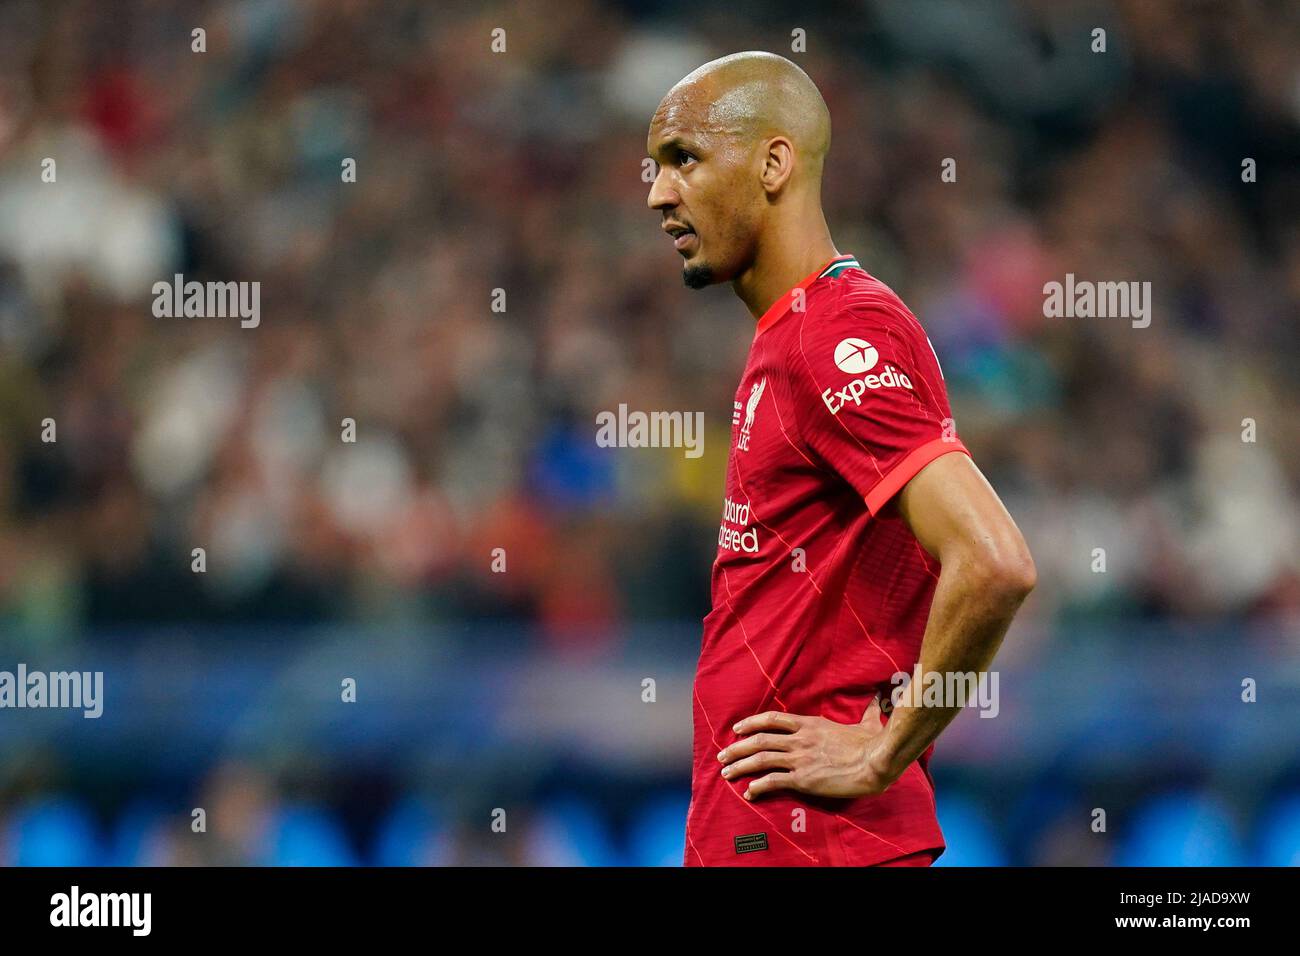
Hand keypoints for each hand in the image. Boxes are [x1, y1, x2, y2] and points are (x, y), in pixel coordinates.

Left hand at [718, 698, 899, 800]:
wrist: (875, 761)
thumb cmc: (872, 743)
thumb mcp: (867, 722)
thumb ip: (868, 711)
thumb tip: (880, 699)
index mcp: (810, 724)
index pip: (772, 719)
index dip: (751, 723)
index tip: (737, 728)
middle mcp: (799, 739)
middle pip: (759, 739)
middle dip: (737, 747)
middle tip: (722, 755)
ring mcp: (800, 759)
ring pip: (761, 759)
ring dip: (740, 766)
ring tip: (726, 773)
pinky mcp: (803, 779)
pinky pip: (774, 782)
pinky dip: (758, 787)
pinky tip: (749, 792)